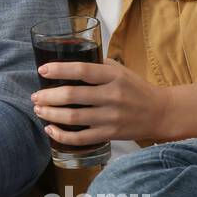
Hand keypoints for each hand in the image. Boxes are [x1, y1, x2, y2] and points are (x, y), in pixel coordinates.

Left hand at [31, 58, 172, 144]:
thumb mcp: (120, 70)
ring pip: (72, 117)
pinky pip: (81, 138)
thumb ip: (97, 65)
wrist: (160, 113)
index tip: (42, 70)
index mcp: (113, 76)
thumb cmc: (136, 88)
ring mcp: (111, 117)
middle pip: (72, 95)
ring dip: (50, 114)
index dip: (59, 70)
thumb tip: (69, 59)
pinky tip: (50, 130)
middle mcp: (112, 95)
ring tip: (39, 110)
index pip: (81, 70)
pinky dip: (62, 135)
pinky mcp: (110, 134)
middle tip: (35, 96)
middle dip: (48, 96)